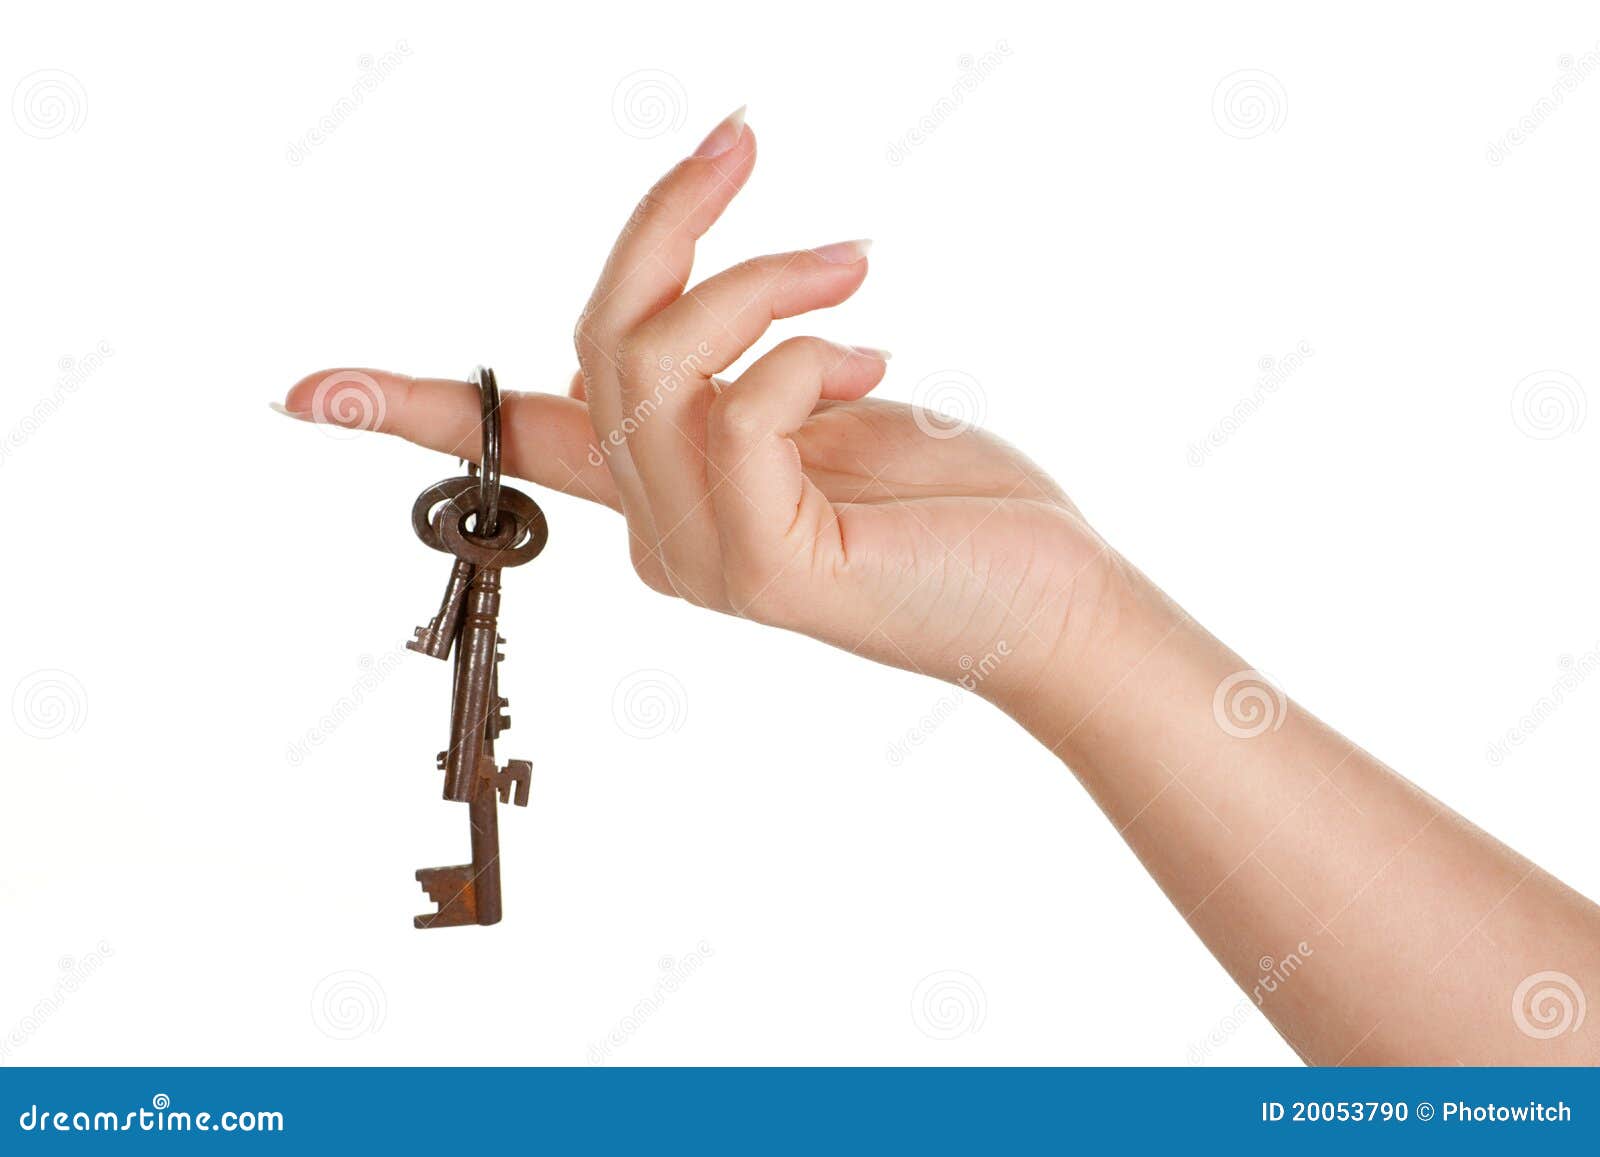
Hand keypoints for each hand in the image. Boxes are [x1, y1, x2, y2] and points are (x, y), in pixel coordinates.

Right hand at [280, 108, 1125, 712]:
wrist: (1045, 598)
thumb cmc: (947, 501)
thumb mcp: (824, 404)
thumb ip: (741, 369)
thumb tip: (704, 302)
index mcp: (665, 493)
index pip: (520, 440)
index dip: (408, 408)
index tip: (302, 394)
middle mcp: (663, 532)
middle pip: (596, 343)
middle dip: (664, 225)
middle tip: (740, 144)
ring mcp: (703, 558)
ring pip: (655, 364)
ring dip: (758, 278)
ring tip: (854, 264)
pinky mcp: (764, 566)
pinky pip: (737, 409)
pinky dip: (803, 348)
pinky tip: (870, 363)